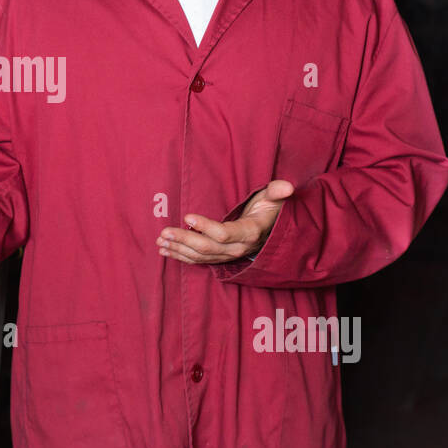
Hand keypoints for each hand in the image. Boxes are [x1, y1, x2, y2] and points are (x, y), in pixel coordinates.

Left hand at [156, 179, 293, 264]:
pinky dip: (181, 256)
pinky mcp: (220, 258)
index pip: (224, 234)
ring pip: (200, 256)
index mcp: (249, 233)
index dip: (205, 226)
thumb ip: (277, 191)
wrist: (271, 231)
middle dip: (184, 240)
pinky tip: (166, 250)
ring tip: (160, 240)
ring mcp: (228, 256)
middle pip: (207, 248)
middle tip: (164, 231)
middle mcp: (238, 249)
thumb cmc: (269, 209)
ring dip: (179, 249)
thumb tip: (287, 186)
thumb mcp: (274, 198)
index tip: (187, 216)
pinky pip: (199, 261)